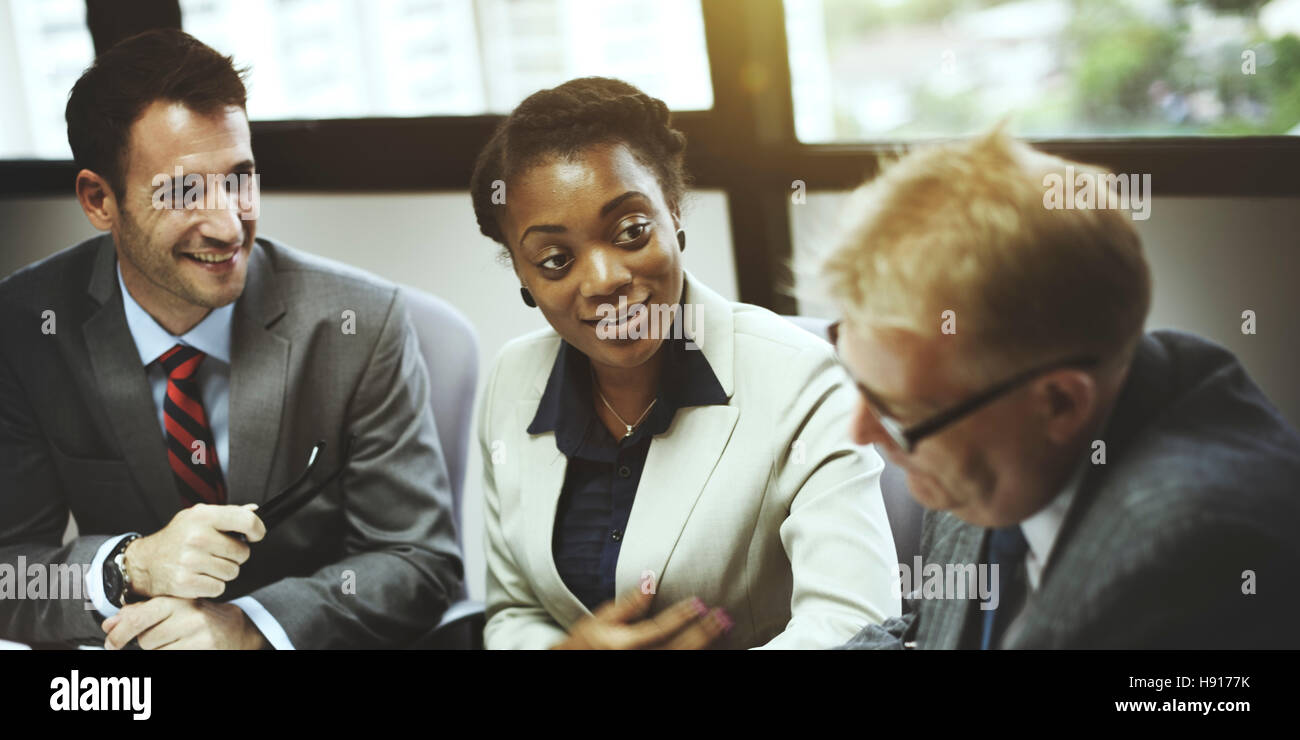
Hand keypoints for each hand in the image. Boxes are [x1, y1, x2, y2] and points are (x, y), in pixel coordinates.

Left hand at [101, 596, 266, 649]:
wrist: (235, 630)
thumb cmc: (196, 618)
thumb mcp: (170, 609)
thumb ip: (139, 613)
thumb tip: (109, 625)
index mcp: (178, 601)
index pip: (138, 618)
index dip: (119, 634)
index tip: (110, 644)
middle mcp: (190, 616)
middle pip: (146, 640)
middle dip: (148, 641)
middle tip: (164, 636)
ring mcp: (199, 636)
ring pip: (157, 652)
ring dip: (160, 651)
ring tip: (176, 642)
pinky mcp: (204, 650)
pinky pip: (170, 658)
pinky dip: (171, 654)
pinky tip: (182, 648)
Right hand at [126, 503, 264, 598]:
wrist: (144, 562)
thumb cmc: (176, 538)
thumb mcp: (197, 517)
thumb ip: (227, 513)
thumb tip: (255, 510)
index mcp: (202, 516)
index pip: (247, 521)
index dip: (258, 530)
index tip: (255, 536)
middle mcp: (197, 537)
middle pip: (243, 552)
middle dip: (235, 555)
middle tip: (218, 553)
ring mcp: (190, 561)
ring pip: (232, 572)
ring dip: (224, 571)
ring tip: (206, 565)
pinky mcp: (186, 582)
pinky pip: (219, 588)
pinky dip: (212, 585)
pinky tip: (199, 577)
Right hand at [551, 588, 732, 649]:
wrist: (577, 662)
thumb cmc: (588, 642)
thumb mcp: (601, 619)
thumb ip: (627, 604)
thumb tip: (650, 584)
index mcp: (624, 645)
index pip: (659, 630)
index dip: (681, 616)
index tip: (699, 603)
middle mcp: (639, 659)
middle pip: (677, 648)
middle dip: (702, 632)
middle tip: (722, 616)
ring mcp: (646, 667)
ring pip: (681, 658)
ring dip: (704, 645)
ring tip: (723, 629)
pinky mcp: (653, 671)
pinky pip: (678, 662)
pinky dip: (696, 654)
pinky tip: (712, 645)